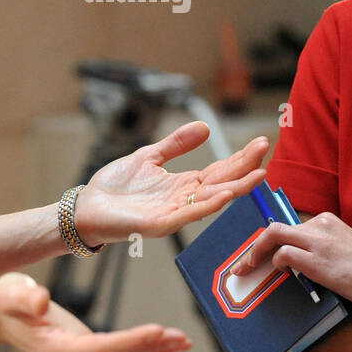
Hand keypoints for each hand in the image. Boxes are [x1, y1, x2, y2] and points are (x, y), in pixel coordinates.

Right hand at [0, 273, 191, 351]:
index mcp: (56, 350)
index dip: (130, 341)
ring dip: (154, 350)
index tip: (156, 331)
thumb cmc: (5, 301)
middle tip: (180, 338)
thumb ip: (25, 297)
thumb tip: (42, 300)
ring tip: (182, 341)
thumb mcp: (11, 292)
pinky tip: (164, 341)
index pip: (100, 347)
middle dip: (151, 347)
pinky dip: (144, 346)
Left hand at [73, 122, 269, 247]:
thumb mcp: (148, 156)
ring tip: (258, 174)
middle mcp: (184, 201)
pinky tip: (225, 194)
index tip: (260, 143)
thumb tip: (205, 127)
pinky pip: (189, 215)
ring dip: (236, 187)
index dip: (240, 158)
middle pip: (222, 183)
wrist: (86, 207)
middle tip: (266, 148)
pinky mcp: (160, 224)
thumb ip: (176, 144)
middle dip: (245, 167)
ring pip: (212, 200)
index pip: (219, 171)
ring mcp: (174, 214)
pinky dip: (208, 204)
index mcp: (182, 185)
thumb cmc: (114, 187)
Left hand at [225, 212, 351, 312]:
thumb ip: (322, 247)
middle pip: (275, 228)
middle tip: (243, 263)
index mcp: (327, 221)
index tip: (259, 252)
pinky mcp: (317, 259)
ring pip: (273, 236)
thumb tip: (296, 260)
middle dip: (254, 246)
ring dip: (255, 254)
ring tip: (247, 269)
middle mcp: (320, 225)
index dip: (270, 240)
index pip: (290, 226)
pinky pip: (284, 255)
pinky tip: (278, 273)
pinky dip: (276, 264)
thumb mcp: (344, 248)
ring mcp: (318, 241)